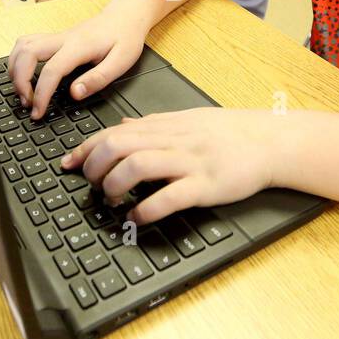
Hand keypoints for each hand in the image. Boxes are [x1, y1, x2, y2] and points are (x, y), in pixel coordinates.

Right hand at [8, 0, 151, 117]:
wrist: (125, 15)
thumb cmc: (124, 38)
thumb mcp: (122, 61)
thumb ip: (98, 79)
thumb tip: (75, 94)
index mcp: (79, 46)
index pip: (51, 71)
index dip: (40, 94)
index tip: (38, 112)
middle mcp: (62, 38)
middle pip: (26, 53)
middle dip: (19, 81)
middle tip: (27, 103)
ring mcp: (56, 36)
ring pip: (22, 46)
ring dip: (15, 69)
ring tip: (22, 91)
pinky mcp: (54, 38)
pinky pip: (27, 43)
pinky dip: (18, 59)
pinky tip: (24, 74)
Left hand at [60, 108, 278, 224]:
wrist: (270, 142)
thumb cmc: (229, 133)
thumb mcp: (187, 120)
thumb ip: (152, 125)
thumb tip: (120, 126)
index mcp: (166, 125)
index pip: (114, 132)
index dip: (86, 149)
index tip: (68, 164)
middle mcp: (173, 140)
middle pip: (118, 145)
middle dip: (95, 167)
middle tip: (92, 185)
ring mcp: (190, 161)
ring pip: (138, 165)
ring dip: (115, 185)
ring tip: (112, 201)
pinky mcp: (206, 185)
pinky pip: (169, 196)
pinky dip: (146, 209)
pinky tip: (137, 218)